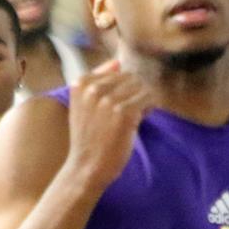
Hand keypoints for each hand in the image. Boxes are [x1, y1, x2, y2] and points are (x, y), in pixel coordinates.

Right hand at [65, 58, 151, 186]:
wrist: (86, 166)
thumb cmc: (88, 138)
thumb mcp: (83, 105)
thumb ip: (97, 82)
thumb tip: (117, 62)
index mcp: (80, 83)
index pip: (115, 70)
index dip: (123, 87)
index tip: (119, 104)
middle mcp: (92, 89)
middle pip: (130, 77)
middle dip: (134, 93)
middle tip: (131, 112)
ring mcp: (108, 100)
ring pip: (140, 87)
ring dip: (142, 100)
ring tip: (134, 117)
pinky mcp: (123, 113)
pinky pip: (148, 98)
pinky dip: (149, 108)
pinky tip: (140, 120)